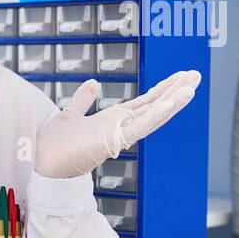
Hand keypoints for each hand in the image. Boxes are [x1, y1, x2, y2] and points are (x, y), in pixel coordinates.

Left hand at [34, 70, 200, 178]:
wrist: (41, 163)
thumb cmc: (53, 146)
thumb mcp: (69, 115)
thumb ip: (82, 100)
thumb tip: (93, 82)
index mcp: (113, 121)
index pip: (144, 102)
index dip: (162, 88)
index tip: (180, 76)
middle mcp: (120, 127)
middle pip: (154, 106)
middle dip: (174, 90)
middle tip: (197, 74)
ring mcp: (119, 135)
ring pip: (152, 116)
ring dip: (173, 102)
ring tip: (193, 87)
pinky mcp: (114, 142)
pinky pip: (139, 128)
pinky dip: (155, 116)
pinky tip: (171, 103)